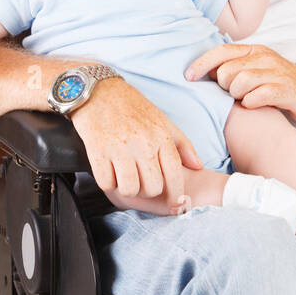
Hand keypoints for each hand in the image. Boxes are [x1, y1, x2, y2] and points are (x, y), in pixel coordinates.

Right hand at [70, 78, 202, 210]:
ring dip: (128, 189)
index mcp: (160, 135)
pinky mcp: (98, 152)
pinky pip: (107, 184)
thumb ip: (182, 144)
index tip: (176, 203)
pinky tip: (110, 171)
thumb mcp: (162, 120)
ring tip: (125, 176)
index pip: (175, 174)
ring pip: (130, 189)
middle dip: (148, 191)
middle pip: (152, 188)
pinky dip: (108, 183)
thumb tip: (198, 166)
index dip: (177, 194)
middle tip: (143, 181)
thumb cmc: (132, 106)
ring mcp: (119, 148)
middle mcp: (142, 143)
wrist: (98, 91)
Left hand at [185, 44, 295, 125]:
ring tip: (244, 101)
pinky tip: (254, 107)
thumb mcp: (260, 71)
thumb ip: (237, 68)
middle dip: (223, 87)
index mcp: (256, 51)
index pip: (221, 51)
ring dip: (236, 96)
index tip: (188, 77)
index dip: (202, 63)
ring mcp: (277, 73)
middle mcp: (265, 58)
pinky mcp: (287, 91)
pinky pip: (257, 96)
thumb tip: (206, 74)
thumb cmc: (285, 86)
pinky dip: (250, 103)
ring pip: (240, 82)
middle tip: (233, 96)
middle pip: (227, 70)